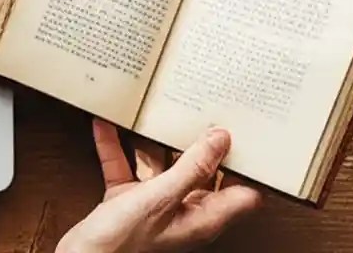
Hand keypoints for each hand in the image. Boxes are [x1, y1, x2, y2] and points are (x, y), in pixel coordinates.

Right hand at [56, 120, 261, 252]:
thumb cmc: (123, 243)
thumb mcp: (161, 197)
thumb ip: (192, 167)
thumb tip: (220, 140)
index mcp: (203, 218)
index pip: (241, 192)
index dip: (246, 166)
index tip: (244, 135)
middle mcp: (183, 212)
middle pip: (201, 173)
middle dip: (198, 144)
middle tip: (200, 113)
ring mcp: (154, 206)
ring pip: (161, 166)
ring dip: (152, 142)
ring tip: (152, 114)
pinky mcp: (126, 201)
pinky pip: (124, 167)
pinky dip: (115, 147)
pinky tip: (106, 126)